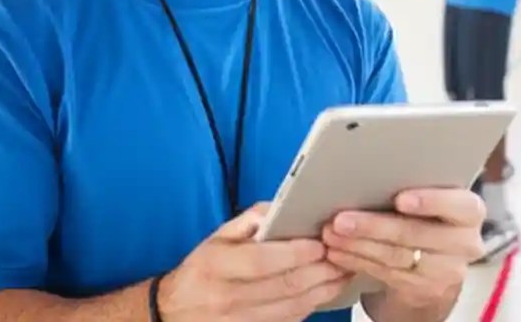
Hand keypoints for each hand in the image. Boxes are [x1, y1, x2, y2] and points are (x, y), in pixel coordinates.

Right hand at [157, 202, 351, 321]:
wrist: (177, 311)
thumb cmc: (204, 269)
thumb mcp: (218, 236)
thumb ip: (252, 219)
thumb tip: (285, 208)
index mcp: (216, 265)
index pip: (262, 261)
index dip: (296, 253)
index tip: (320, 242)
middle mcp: (227, 296)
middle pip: (285, 286)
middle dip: (321, 270)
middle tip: (342, 255)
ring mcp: (239, 321)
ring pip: (293, 307)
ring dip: (324, 289)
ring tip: (343, 270)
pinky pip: (290, 320)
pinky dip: (313, 304)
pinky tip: (327, 289)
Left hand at [322, 188, 483, 311]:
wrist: (437, 261)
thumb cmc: (429, 215)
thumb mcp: (433, 198)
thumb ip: (417, 184)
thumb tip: (372, 167)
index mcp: (470, 211)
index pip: (460, 205)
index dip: (431, 202)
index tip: (400, 199)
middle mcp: (465, 242)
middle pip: (417, 234)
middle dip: (374, 226)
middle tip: (341, 219)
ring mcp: (446, 270)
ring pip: (396, 256)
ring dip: (358, 245)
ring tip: (332, 234)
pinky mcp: (424, 289)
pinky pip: (386, 273)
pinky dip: (358, 261)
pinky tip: (339, 252)